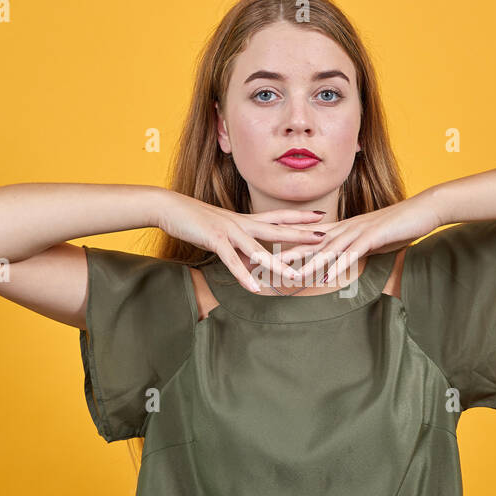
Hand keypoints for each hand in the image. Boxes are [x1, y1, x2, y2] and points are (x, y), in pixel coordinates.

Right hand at [156, 193, 326, 291]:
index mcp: (245, 220)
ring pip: (258, 250)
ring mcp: (230, 231)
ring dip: (277, 264)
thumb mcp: (222, 234)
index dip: (299, 216)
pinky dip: (244, 275)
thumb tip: (252, 263)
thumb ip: (239, 248)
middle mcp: (242, 223)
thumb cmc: (195, 220)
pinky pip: (232, 261)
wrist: (170, 208)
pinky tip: (255, 288)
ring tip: (296, 277)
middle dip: (301, 234)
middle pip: (278, 229)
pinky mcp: (215, 240)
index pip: (278, 216)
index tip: (321, 216)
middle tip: (325, 237)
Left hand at [284, 192, 443, 286]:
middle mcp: (346, 227)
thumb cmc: (400, 226)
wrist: (424, 210)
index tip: (269, 254)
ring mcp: (358, 231)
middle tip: (268, 265)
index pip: (310, 237)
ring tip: (291, 276)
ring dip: (309, 263)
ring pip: (328, 249)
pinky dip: (338, 265)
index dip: (289, 245)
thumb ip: (355, 250)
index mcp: (344, 228)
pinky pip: (352, 253)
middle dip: (289, 254)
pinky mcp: (372, 237)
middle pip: (311, 242)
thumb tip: (341, 264)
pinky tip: (327, 276)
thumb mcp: (372, 241)